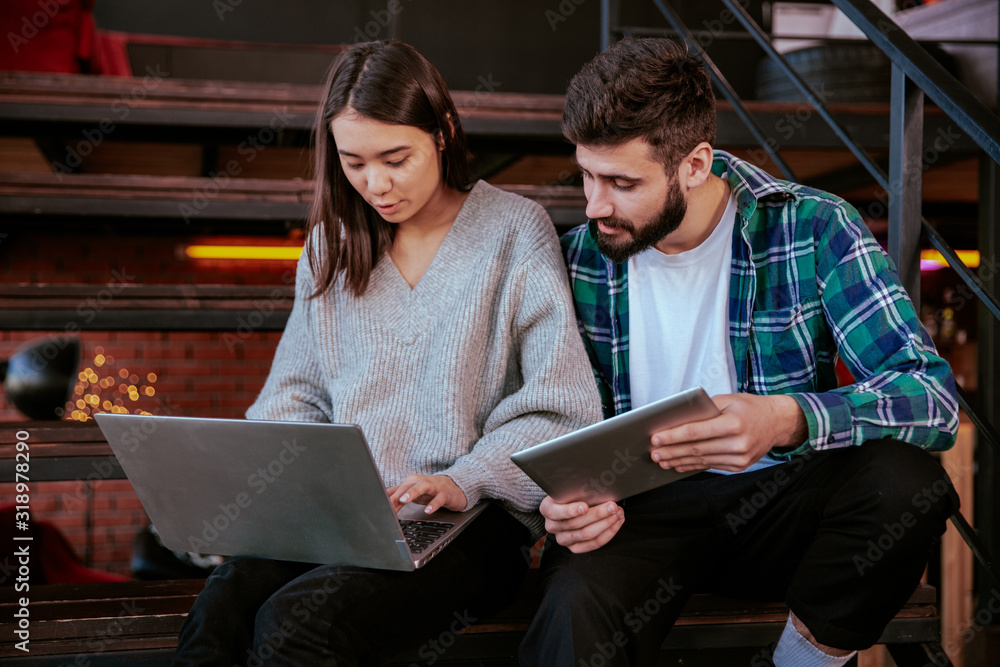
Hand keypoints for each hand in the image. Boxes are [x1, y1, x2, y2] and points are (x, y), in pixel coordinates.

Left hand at [387, 474, 467, 514]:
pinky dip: (433, 504)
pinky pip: (439, 498)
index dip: (387, 499)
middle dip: (396, 495)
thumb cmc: (431, 490)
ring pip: (422, 487)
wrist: (455, 487)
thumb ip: (397, 494)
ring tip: (403, 500)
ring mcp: (434, 487)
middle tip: (388, 503)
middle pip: (406, 486)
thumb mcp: (412, 491)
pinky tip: (428, 510)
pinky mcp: (445, 494)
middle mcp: (421, 482)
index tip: (378, 507)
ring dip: (412, 492)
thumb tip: (381, 498)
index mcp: (411, 482)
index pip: (396, 491)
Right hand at [539, 496, 624, 553]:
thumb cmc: (570, 494)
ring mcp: (562, 539)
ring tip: (618, 513)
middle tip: (613, 506)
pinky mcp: (574, 548)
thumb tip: (598, 487)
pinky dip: (608, 533)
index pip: (557, 512)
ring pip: (587, 534)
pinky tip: (616, 523)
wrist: (566, 506)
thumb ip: (578, 489)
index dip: (571, 510)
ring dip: (606, 523)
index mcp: (547, 509)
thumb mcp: (569, 488)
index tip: (585, 506)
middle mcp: (552, 526)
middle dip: (598, 514)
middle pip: (576, 524)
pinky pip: (593, 544)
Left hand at [649, 393, 806, 472]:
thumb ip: (703, 410)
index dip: (673, 436)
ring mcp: (740, 458)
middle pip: (696, 449)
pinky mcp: (740, 466)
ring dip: (679, 461)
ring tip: (662, 460)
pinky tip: (679, 464)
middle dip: (671, 451)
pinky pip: (711, 466)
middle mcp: (739, 443)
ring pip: (702, 460)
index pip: (696, 432)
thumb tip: (674, 421)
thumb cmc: (749, 406)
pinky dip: (693, 465)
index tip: (655, 438)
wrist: (777, 422)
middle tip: (653, 452)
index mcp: (734, 423)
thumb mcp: (727, 400)